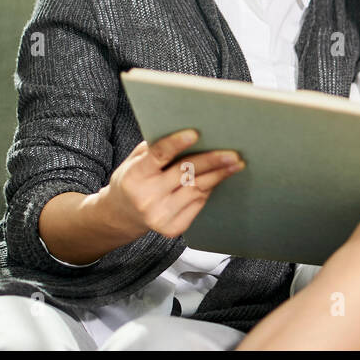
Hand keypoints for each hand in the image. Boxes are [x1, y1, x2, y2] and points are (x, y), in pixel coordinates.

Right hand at [96, 129, 244, 239]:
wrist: (123, 215)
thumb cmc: (134, 179)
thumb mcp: (135, 160)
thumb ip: (156, 147)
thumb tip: (191, 132)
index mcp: (134, 176)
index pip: (158, 156)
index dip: (177, 144)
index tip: (196, 133)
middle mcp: (146, 198)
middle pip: (185, 173)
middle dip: (212, 161)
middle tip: (233, 153)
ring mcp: (159, 216)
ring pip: (197, 188)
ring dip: (219, 175)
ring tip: (236, 164)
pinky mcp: (172, 228)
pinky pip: (198, 203)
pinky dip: (208, 189)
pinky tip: (218, 178)